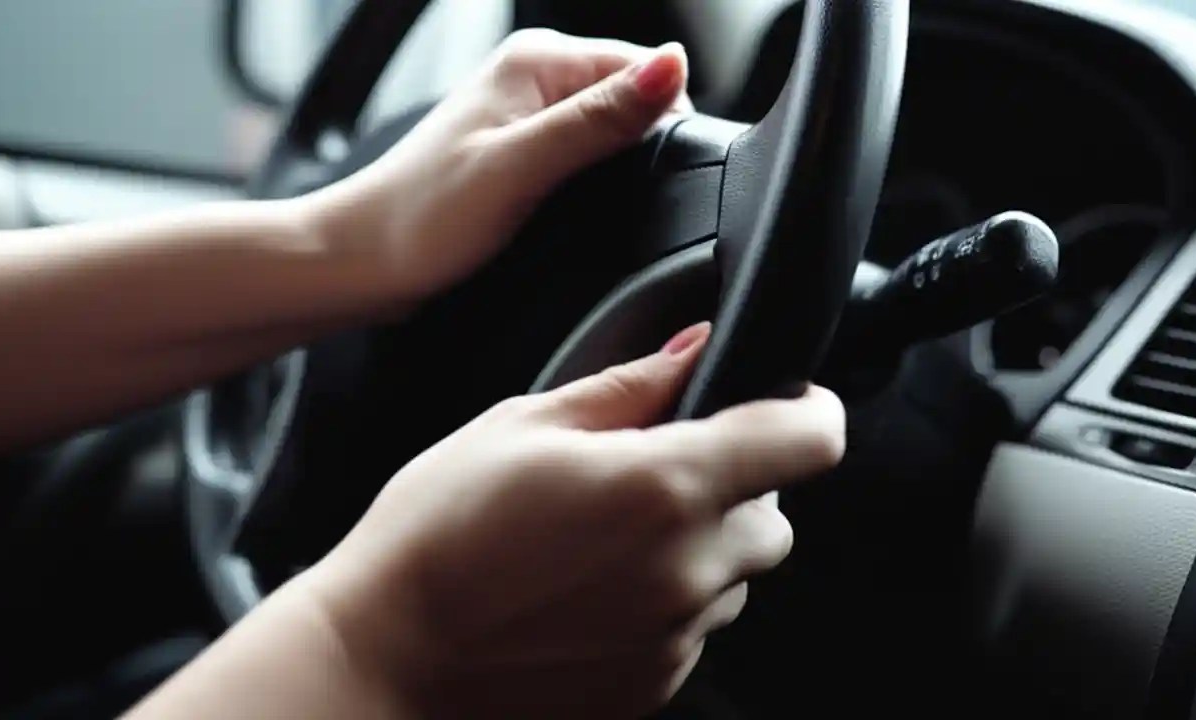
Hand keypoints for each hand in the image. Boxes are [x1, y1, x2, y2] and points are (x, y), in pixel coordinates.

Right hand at [296, 323, 846, 717]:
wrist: (387, 655)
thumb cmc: (437, 534)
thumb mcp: (522, 426)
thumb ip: (628, 386)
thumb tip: (691, 352)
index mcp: (665, 486)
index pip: (808, 441)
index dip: (807, 408)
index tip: (787, 401)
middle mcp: (688, 568)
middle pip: (776, 515)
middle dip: (734, 484)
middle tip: (654, 471)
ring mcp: (675, 636)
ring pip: (735, 575)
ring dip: (698, 545)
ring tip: (605, 537)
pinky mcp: (654, 684)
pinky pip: (693, 627)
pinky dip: (665, 599)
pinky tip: (590, 587)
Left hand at [300, 30, 692, 314]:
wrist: (362, 261)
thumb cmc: (423, 218)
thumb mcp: (523, 167)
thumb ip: (601, 120)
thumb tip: (674, 69)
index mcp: (538, 59)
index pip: (646, 70)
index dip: (662, 122)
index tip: (644, 175)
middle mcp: (533, 77)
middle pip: (632, 102)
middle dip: (637, 150)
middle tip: (597, 201)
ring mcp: (526, 116)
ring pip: (611, 134)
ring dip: (613, 172)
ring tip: (577, 211)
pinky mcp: (520, 153)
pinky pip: (584, 159)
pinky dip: (589, 187)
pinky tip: (567, 214)